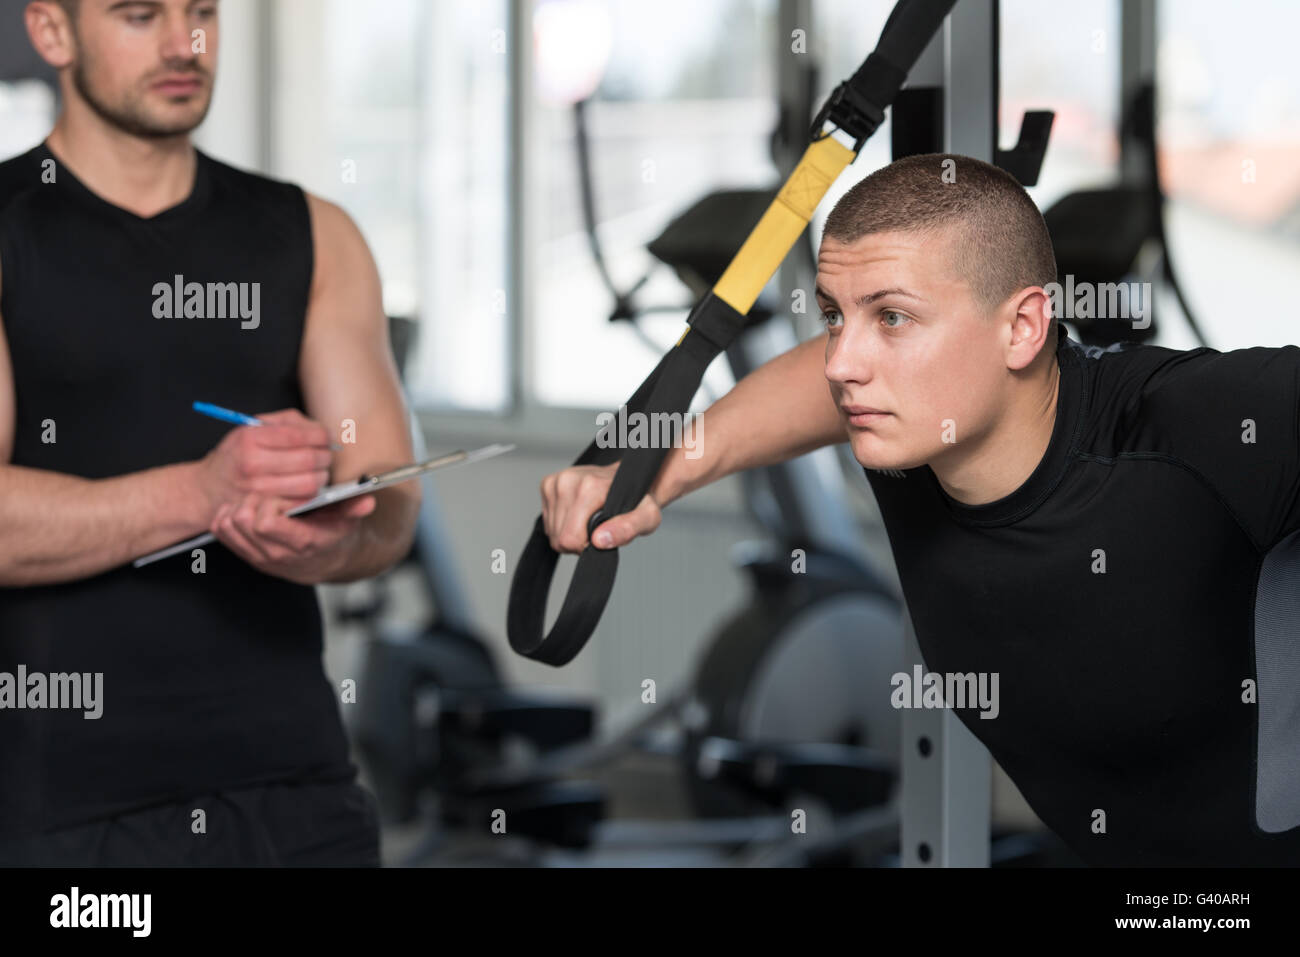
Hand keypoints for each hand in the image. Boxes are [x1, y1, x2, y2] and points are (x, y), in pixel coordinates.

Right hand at [195, 409, 334, 519]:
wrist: (209, 487)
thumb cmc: (238, 453)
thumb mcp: (253, 427)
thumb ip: (288, 423)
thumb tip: (322, 432)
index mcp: (251, 438)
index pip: (299, 435)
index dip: (321, 436)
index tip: (326, 438)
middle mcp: (253, 463)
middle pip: (309, 460)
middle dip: (325, 456)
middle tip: (326, 455)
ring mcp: (259, 488)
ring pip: (310, 483)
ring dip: (322, 476)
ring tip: (319, 471)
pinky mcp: (266, 508)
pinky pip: (302, 500)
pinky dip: (312, 492)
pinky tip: (308, 485)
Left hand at [209, 490, 376, 583]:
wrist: (323, 562)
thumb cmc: (334, 534)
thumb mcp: (348, 520)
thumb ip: (355, 509)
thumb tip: (367, 501)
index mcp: (302, 543)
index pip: (266, 522)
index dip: (270, 503)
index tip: (284, 496)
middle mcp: (276, 554)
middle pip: (243, 520)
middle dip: (254, 499)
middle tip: (269, 495)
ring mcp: (258, 556)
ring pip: (229, 524)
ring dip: (239, 506)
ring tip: (258, 501)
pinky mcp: (245, 554)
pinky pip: (221, 531)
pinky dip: (227, 515)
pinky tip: (246, 508)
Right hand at [539, 462, 662, 552]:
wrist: (631, 477)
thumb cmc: (639, 499)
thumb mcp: (646, 517)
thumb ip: (627, 529)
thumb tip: (600, 540)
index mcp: (590, 486)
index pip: (569, 538)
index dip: (586, 546)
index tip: (602, 535)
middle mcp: (569, 480)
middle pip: (558, 537)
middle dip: (578, 540)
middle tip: (598, 527)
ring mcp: (556, 480)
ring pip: (551, 531)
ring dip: (570, 531)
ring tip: (590, 518)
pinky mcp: (548, 483)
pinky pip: (547, 520)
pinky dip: (562, 522)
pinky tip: (579, 512)